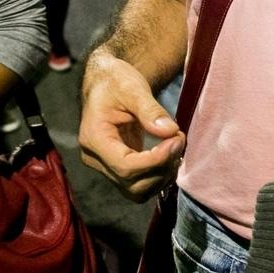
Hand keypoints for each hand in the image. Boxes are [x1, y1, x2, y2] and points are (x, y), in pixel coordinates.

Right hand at [78, 50, 184, 201]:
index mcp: (94, 138)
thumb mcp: (132, 88)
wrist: (106, 82)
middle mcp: (95, 158)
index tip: (176, 139)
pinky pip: (140, 184)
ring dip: (162, 175)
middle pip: (132, 183)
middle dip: (161, 167)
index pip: (125, 166)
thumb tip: (170, 131)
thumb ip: (150, 110)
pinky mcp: (118, 167)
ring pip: (137, 191)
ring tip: (175, 147)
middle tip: (179, 139)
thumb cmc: (115, 81)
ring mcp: (106, 166)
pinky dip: (158, 175)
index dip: (155, 160)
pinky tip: (170, 154)